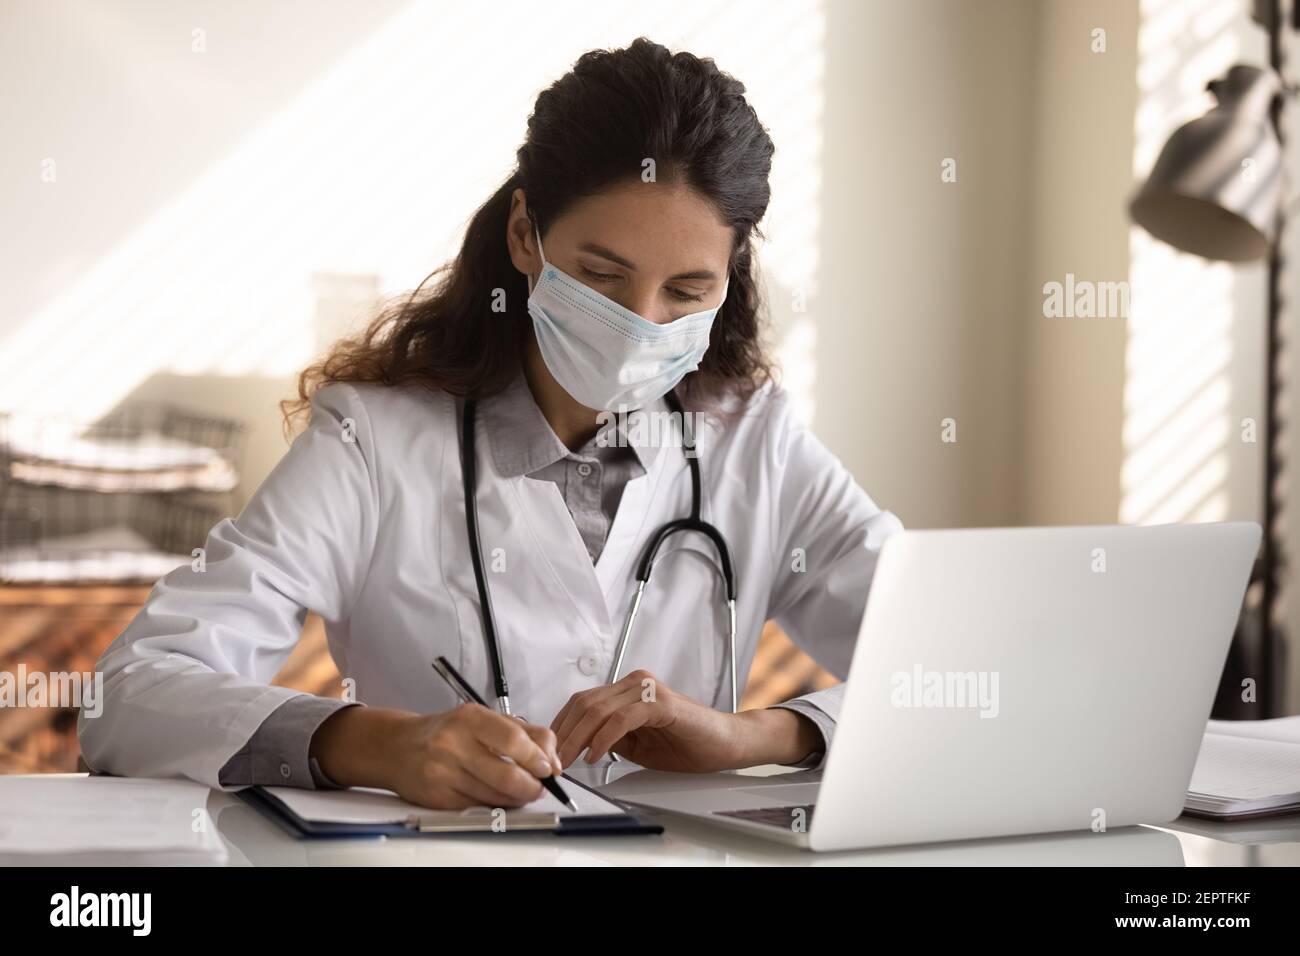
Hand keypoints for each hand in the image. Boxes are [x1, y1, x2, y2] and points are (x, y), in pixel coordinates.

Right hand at [312, 702, 562, 809]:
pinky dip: (496, 806)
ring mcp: (443, 773)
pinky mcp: (438, 798)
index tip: (550, 767)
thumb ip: (524, 732)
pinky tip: (498, 797)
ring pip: (496, 797)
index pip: (515, 740)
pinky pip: (479, 808)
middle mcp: (454, 744)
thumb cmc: (447, 732)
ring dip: (518, 798)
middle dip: (533, 787)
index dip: (539, 758)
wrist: (399, 747)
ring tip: (522, 790)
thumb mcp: (483, 719)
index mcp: (470, 719)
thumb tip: (553, 758)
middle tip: (540, 786)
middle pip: (508, 776)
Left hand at [551, 669, 747, 771]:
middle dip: (562, 735)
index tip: (550, 754)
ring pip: (598, 709)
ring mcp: (648, 690)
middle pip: (584, 704)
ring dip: (577, 738)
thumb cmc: (687, 743)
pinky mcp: (661, 703)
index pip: (581, 703)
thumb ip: (610, 739)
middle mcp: (634, 683)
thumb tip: (577, 748)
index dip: (561, 728)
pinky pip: (622, 718)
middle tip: (552, 762)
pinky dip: (604, 737)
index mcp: (626, 690)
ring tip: (567, 761)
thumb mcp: (636, 746)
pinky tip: (595, 755)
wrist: (727, 743)